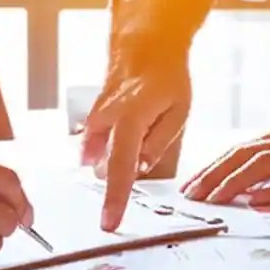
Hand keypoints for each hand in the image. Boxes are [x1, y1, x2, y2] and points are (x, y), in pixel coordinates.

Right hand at [82, 50, 190, 230]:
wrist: (143, 47)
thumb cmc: (166, 78)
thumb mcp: (178, 112)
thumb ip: (158, 144)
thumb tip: (140, 169)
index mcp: (130, 122)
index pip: (121, 169)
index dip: (115, 199)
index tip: (108, 223)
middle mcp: (105, 122)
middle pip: (105, 168)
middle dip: (119, 179)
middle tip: (143, 155)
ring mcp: (94, 121)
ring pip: (100, 158)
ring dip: (117, 160)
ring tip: (142, 131)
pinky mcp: (92, 121)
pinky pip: (98, 147)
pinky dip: (111, 151)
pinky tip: (128, 134)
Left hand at [180, 127, 269, 205]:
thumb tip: (244, 184)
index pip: (238, 150)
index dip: (211, 167)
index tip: (190, 186)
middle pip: (243, 155)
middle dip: (213, 176)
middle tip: (192, 197)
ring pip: (263, 166)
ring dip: (235, 183)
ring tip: (215, 200)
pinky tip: (257, 202)